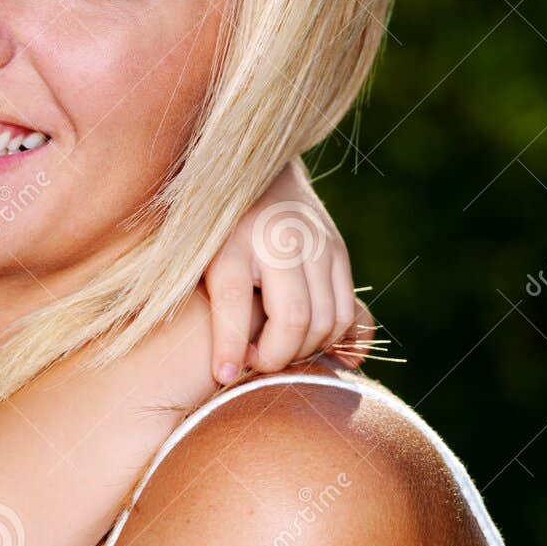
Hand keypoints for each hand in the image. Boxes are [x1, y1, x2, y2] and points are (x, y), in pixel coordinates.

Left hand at [203, 158, 357, 384]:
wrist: (250, 168)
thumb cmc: (211, 226)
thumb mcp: (197, 258)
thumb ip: (211, 306)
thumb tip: (224, 375)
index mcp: (237, 237)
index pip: (236, 303)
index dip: (233, 349)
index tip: (223, 377)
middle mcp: (284, 238)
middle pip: (297, 320)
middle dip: (277, 356)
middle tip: (252, 362)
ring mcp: (320, 242)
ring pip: (330, 322)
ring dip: (306, 350)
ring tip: (276, 351)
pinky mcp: (339, 250)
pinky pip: (349, 312)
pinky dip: (332, 339)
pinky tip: (308, 345)